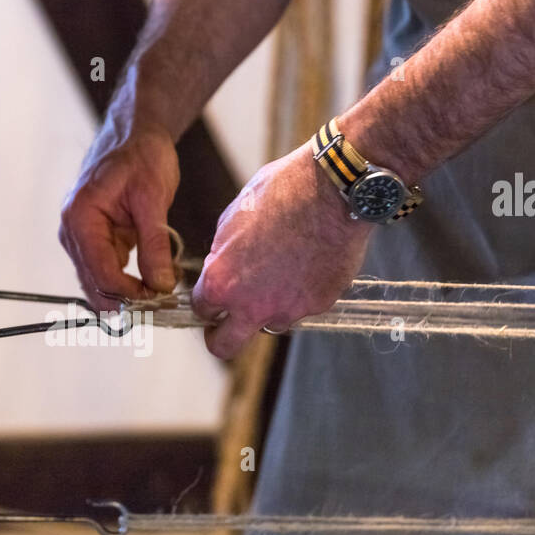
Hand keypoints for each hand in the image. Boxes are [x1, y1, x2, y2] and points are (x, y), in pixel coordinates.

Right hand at [59, 120, 180, 310]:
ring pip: (100, 283)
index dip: (130, 293)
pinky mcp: (95, 241)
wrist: (135, 135)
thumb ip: (155, 244)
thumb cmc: (142, 156)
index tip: (161, 298)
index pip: (101, 274)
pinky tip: (154, 279)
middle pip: (95, 285)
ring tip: (162, 290)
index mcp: (80, 219)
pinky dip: (129, 281)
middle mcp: (72, 232)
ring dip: (128, 293)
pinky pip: (109, 271)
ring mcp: (80, 239)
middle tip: (163, 302)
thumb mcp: (154, 197)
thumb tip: (161, 286)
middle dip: (127, 299)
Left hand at [191, 143, 372, 359]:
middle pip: (225, 345)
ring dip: (268, 306)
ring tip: (281, 271)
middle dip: (220, 337)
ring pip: (270, 322)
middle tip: (224, 324)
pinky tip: (307, 262)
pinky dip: (300, 292)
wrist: (333, 189)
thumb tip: (219, 268)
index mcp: (222, 283)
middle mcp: (252, 305)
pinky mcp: (319, 305)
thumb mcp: (232, 218)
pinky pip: (302, 306)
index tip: (211, 300)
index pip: (202, 309)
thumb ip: (222, 255)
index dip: (205, 302)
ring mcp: (288, 309)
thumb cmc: (280, 193)